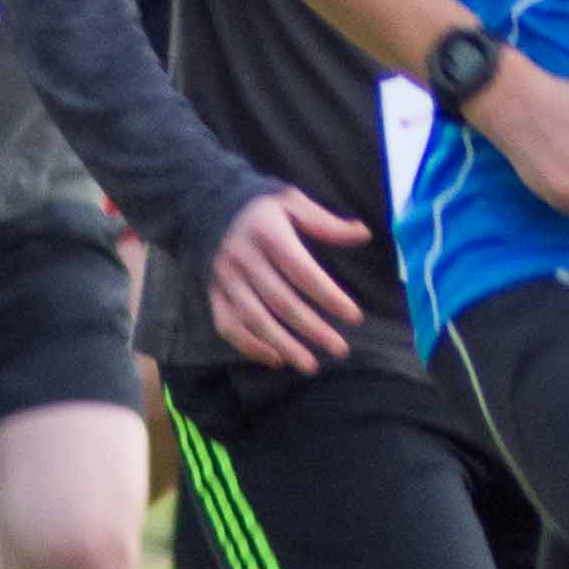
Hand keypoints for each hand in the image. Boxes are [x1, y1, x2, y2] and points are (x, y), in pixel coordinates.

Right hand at [203, 186, 377, 370]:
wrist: (205, 202)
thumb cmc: (260, 206)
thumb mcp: (292, 202)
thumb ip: (326, 222)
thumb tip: (364, 234)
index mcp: (267, 233)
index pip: (302, 271)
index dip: (328, 296)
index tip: (354, 317)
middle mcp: (243, 258)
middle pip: (281, 301)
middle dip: (313, 329)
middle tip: (340, 349)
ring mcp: (225, 278)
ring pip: (255, 320)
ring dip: (284, 345)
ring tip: (311, 366)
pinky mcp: (213, 293)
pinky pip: (228, 326)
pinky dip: (250, 346)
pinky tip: (276, 359)